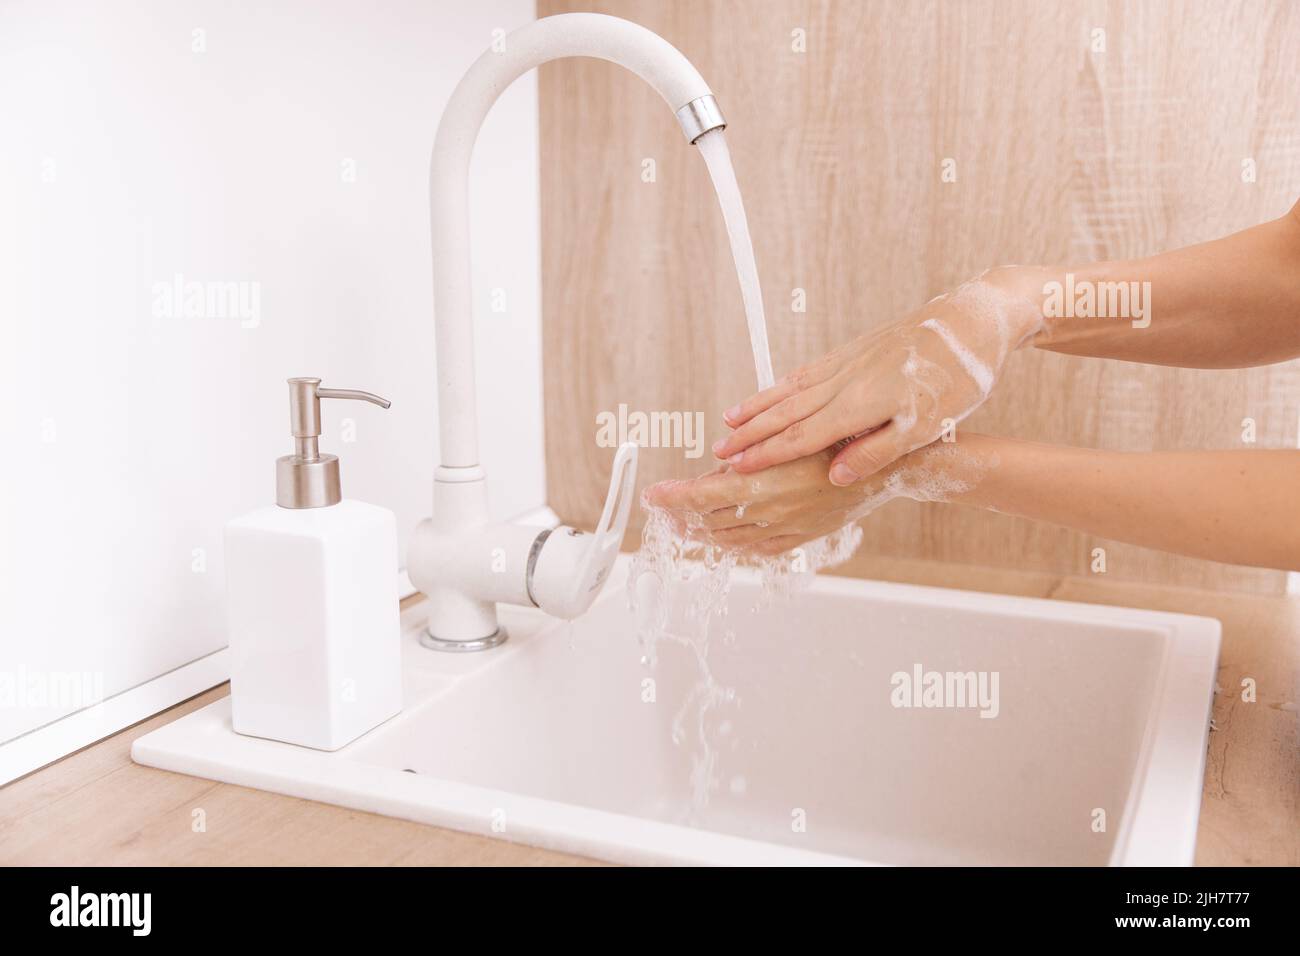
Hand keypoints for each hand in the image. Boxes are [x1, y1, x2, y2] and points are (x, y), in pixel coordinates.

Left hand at [642, 442, 986, 556]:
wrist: (884, 466)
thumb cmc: (838, 441)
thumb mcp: (786, 440)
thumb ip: (747, 458)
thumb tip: (714, 465)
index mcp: (760, 483)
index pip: (697, 497)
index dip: (670, 499)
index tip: (651, 496)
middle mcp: (768, 511)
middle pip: (707, 522)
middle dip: (680, 517)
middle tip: (661, 510)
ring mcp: (784, 529)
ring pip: (729, 538)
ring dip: (702, 533)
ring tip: (683, 526)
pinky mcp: (800, 538)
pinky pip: (757, 550)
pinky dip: (734, 545)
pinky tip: (725, 539)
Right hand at [711, 267, 1042, 485]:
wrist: (973, 321)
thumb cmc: (957, 380)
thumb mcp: (926, 428)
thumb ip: (877, 453)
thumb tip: (833, 476)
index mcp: (858, 405)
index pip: (800, 437)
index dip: (765, 455)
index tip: (734, 468)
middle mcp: (844, 381)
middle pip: (785, 412)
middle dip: (749, 434)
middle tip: (718, 450)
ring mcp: (848, 362)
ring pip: (791, 388)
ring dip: (759, 406)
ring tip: (730, 418)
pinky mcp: (857, 350)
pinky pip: (808, 371)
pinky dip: (783, 384)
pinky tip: (775, 388)